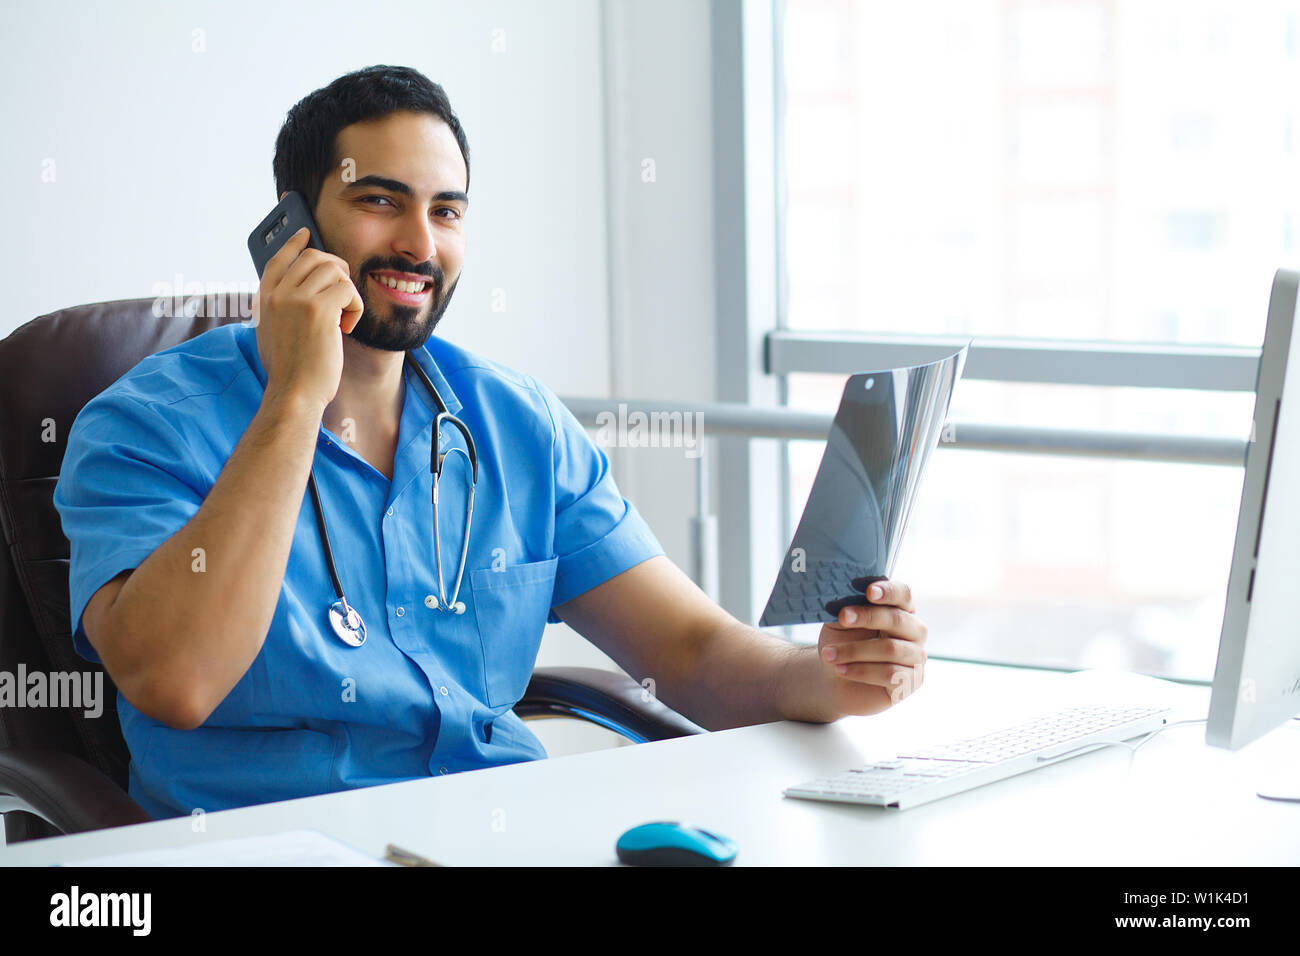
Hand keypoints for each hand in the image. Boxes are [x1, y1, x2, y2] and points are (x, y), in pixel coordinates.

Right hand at [253, 226, 363, 410]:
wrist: (294, 394)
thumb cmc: (290, 371)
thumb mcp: (273, 333)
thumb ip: (281, 308)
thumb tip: (302, 288)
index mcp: (264, 299)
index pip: (279, 258)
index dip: (294, 243)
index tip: (305, 233)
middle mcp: (278, 294)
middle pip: (313, 256)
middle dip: (336, 270)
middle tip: (343, 295)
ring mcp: (296, 299)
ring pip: (334, 269)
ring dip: (348, 293)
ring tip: (343, 319)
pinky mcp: (319, 309)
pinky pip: (348, 289)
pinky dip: (355, 308)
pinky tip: (346, 328)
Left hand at [816, 579, 926, 717]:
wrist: (836, 679)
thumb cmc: (842, 643)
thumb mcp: (841, 623)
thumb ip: (848, 608)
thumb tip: (845, 598)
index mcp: (901, 609)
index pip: (903, 594)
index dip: (889, 591)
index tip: (869, 591)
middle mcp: (914, 631)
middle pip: (897, 619)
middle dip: (867, 617)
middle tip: (842, 617)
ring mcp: (916, 656)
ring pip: (890, 649)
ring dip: (854, 651)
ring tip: (829, 654)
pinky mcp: (911, 681)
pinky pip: (890, 673)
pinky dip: (861, 671)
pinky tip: (841, 670)